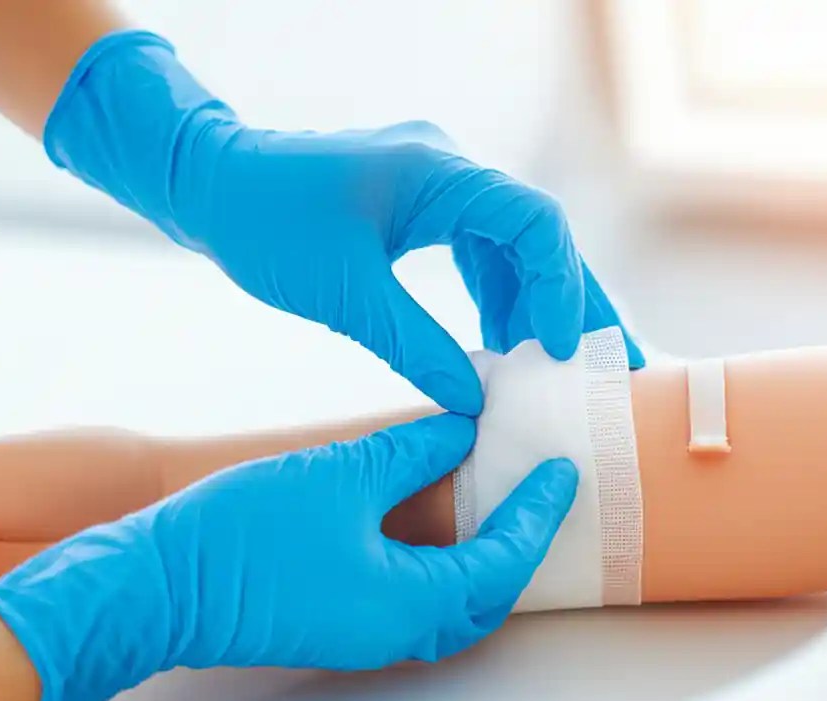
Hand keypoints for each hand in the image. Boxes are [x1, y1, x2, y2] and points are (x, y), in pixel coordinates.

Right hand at [0, 415, 576, 700]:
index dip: (539, 513)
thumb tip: (460, 430)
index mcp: (410, 604)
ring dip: (483, 558)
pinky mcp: (336, 624)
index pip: (505, 561)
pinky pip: (413, 599)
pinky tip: (433, 517)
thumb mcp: (342, 476)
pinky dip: (441, 562)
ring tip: (498, 501)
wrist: (155, 584)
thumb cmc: (244, 533)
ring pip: (451, 603)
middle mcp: (396, 633)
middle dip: (522, 545)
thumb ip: (411, 452)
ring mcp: (363, 636)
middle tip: (541, 492)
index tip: (564, 471)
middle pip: (488, 597)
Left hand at [45, 31, 642, 416]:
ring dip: (536, 307)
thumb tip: (475, 403)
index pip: (534, 222)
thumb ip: (415, 346)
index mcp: (438, 173)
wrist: (210, 184)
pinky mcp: (421, 209)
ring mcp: (438, 188)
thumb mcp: (343, 295)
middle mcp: (450, 172)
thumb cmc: (264, 224)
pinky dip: (496, 300)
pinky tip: (505, 349)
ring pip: (513, 249)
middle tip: (616, 364)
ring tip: (567, 370)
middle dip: (574, 302)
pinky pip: (479, 255)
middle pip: (539, 237)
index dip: (560, 287)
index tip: (564, 351)